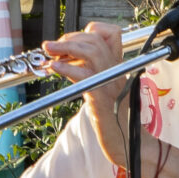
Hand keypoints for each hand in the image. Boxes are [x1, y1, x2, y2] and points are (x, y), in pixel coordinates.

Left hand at [40, 24, 136, 169]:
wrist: (130, 146)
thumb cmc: (115, 122)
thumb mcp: (103, 90)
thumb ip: (90, 73)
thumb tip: (66, 59)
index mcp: (118, 68)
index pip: (111, 34)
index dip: (88, 31)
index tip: (69, 42)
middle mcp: (117, 72)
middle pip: (96, 40)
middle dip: (69, 38)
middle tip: (50, 47)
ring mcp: (111, 84)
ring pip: (92, 52)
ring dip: (65, 48)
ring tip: (48, 51)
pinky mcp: (103, 99)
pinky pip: (86, 76)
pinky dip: (67, 69)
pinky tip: (54, 69)